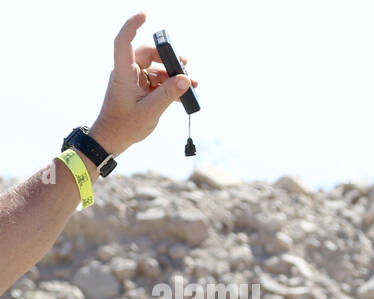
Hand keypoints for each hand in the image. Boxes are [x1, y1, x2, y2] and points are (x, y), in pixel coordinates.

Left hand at [87, 12, 198, 156]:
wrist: (113, 139)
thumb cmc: (124, 125)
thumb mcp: (150, 111)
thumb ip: (167, 94)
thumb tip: (185, 79)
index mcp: (123, 74)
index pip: (124, 42)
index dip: (132, 26)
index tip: (144, 15)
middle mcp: (127, 73)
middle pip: (147, 55)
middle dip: (167, 59)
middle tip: (185, 67)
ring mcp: (133, 81)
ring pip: (154, 69)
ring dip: (172, 76)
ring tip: (190, 85)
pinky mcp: (139, 90)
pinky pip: (156, 81)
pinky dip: (169, 86)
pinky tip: (182, 94)